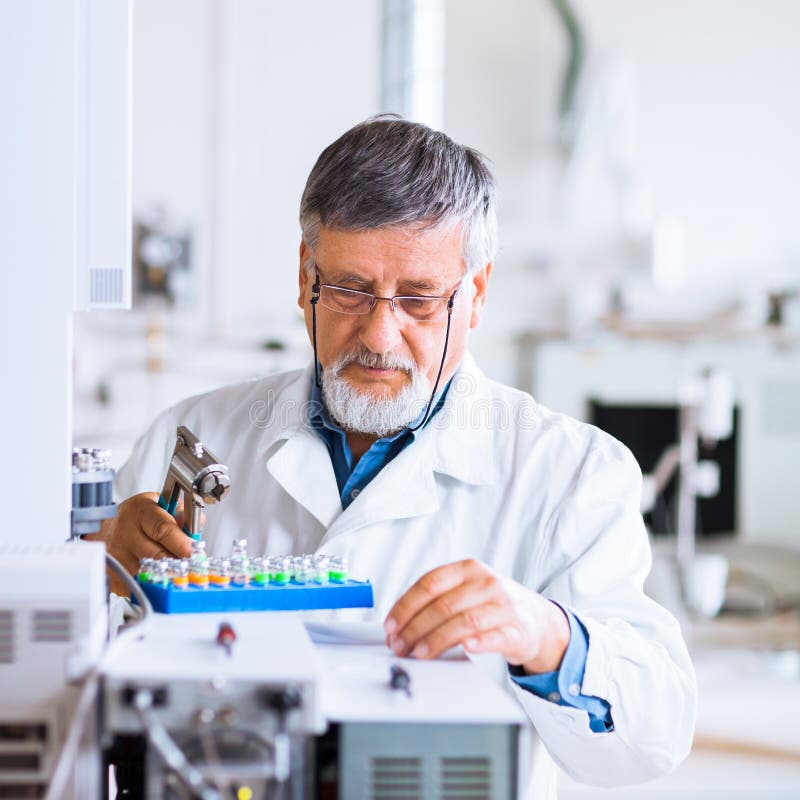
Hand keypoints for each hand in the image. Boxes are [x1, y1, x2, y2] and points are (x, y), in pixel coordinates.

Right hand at [85, 492, 193, 594]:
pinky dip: (151, 584)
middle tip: (192, 568)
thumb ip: (182, 514)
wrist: (105, 527)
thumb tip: (195, 530)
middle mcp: (125, 532)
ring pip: (148, 574)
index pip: (163, 530)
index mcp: (141, 511)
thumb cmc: (139, 516)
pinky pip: (136, 585)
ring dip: (166, 576)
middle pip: (157, 556)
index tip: (195, 553)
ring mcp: (116, 555)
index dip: (181, 544)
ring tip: (176, 572)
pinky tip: (157, 576)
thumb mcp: (161, 504)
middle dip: (178, 564)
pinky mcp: (111, 574)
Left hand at [383, 559, 570, 673]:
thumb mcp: (466, 591)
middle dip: (415, 628)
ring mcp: (503, 606)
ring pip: (465, 621)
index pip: (430, 584)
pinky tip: (466, 649)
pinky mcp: (517, 630)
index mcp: (468, 569)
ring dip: (437, 639)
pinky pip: (495, 636)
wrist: (536, 619)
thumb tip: (398, 626)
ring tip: (420, 653)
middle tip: (400, 646)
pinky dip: (479, 643)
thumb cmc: (492, 604)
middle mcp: (486, 583)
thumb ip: (436, 601)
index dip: (406, 606)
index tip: (391, 626)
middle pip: (443, 605)